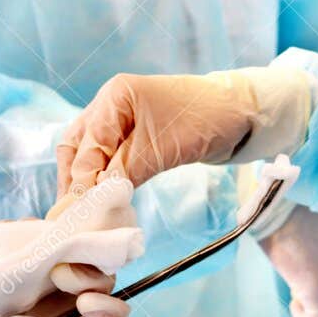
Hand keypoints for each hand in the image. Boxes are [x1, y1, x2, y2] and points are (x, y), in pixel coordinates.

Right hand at [56, 66, 310, 199]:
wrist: (245, 115)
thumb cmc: (206, 122)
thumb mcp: (161, 150)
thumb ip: (122, 172)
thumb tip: (89, 199)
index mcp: (115, 97)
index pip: (85, 146)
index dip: (79, 183)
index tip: (75, 215)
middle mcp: (112, 105)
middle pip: (78, 148)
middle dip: (74, 182)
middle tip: (72, 218)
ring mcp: (123, 119)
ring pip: (91, 155)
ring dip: (87, 183)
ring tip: (84, 215)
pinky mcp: (137, 136)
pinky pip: (111, 159)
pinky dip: (105, 180)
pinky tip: (104, 202)